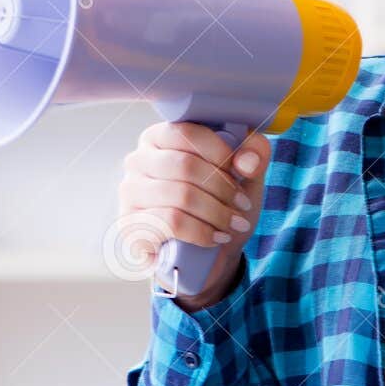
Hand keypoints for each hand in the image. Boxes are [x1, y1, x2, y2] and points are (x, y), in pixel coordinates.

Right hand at [118, 122, 271, 309]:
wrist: (209, 253)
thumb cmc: (221, 204)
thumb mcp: (246, 175)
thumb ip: (254, 154)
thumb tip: (247, 161)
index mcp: (161, 137)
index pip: (187, 132)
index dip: (221, 153)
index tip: (243, 172)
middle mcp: (138, 161)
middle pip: (185, 166)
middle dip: (222, 189)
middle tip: (242, 205)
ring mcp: (130, 194)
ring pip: (180, 196)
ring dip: (216, 213)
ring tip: (233, 224)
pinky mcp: (131, 226)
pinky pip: (170, 223)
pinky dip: (202, 232)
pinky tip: (215, 237)